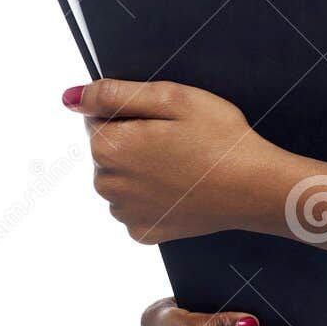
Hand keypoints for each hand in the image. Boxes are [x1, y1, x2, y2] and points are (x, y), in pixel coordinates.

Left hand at [63, 77, 282, 242]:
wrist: (256, 188)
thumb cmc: (220, 137)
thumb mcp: (172, 97)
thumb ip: (114, 93)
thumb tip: (70, 97)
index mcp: (108, 146)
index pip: (97, 117)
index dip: (132, 113)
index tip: (165, 121)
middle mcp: (107, 184)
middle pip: (107, 150)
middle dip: (133, 142)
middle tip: (178, 141)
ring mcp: (124, 212)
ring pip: (120, 179)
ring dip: (140, 170)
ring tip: (182, 166)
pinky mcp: (144, 232)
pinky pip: (135, 207)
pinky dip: (152, 198)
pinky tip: (180, 190)